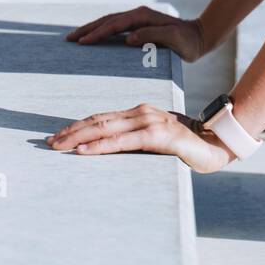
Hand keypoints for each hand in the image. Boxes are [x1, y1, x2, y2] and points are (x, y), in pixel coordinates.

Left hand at [46, 103, 234, 173]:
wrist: (216, 144)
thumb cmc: (184, 146)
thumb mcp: (154, 139)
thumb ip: (134, 139)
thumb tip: (107, 149)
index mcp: (138, 113)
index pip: (101, 118)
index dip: (77, 126)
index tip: (56, 136)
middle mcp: (141, 112)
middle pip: (98, 121)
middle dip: (70, 131)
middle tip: (48, 143)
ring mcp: (150, 122)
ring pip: (106, 129)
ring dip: (79, 138)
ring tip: (58, 147)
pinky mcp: (159, 136)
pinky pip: (123, 142)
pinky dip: (101, 146)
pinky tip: (85, 151)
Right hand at [65, 7, 205, 62]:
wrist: (200, 37)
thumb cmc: (188, 41)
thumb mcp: (173, 39)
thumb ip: (152, 35)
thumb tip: (128, 38)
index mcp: (143, 16)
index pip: (114, 25)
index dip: (98, 33)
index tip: (82, 42)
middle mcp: (138, 15)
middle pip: (107, 20)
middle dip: (88, 29)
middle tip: (69, 39)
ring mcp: (138, 20)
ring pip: (110, 23)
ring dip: (93, 29)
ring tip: (76, 38)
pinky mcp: (139, 27)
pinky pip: (116, 28)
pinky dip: (102, 31)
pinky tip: (95, 38)